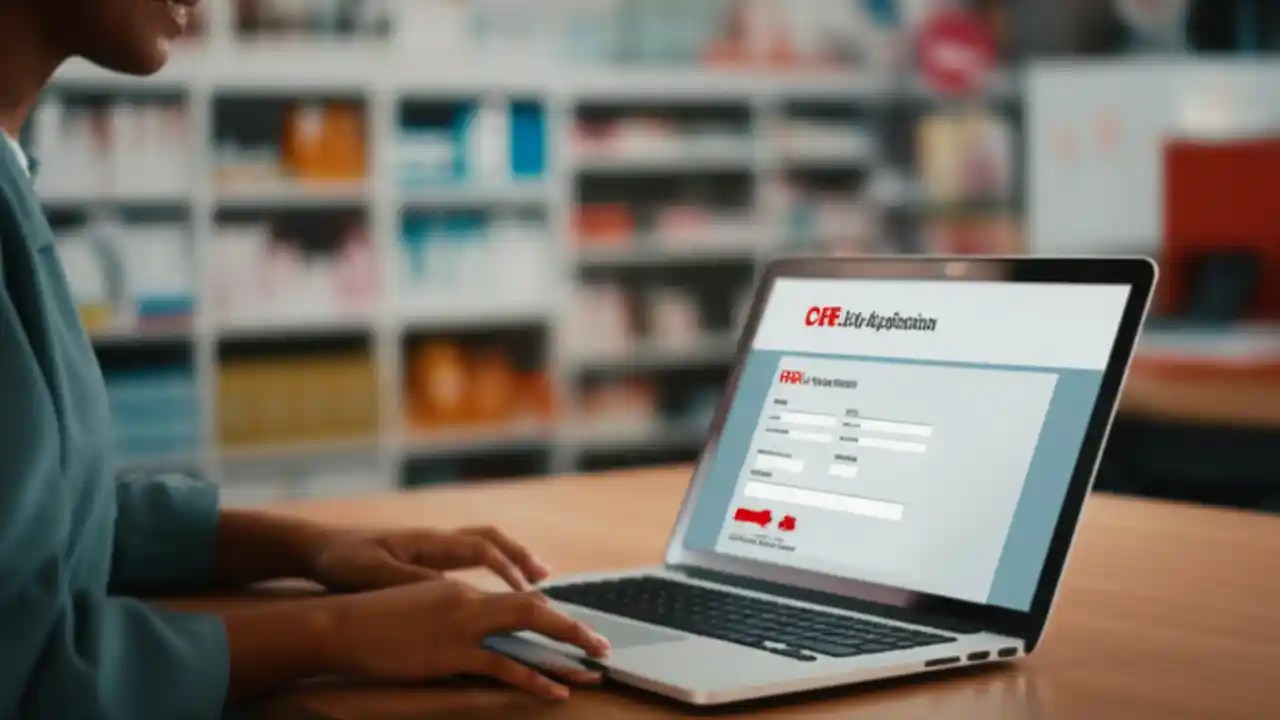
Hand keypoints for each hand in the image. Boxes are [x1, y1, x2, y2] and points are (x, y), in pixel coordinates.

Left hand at [306, 525, 551, 592]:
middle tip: (546, 578)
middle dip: (520, 557)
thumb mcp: (372, 575)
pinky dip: (490, 566)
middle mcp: (435, 539)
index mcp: (428, 542)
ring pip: (481, 545)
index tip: (527, 592)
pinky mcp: (421, 556)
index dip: (508, 571)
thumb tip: (450, 590)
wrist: (315, 547)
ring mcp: (429, 546)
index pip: (481, 551)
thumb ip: (410, 582)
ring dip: (509, 559)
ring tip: (533, 578)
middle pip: (490, 540)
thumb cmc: (341, 562)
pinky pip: (466, 556)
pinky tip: (492, 586)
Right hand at [321, 580, 610, 699]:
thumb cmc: (369, 623)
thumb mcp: (416, 612)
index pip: (514, 602)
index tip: (571, 630)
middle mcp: (468, 602)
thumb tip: (467, 639)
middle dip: (572, 628)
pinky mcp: (450, 654)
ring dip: (566, 650)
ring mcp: (461, 627)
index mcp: (459, 591)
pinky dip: (534, 679)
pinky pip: (504, 668)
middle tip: (601, 646)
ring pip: (528, 632)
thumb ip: (446, 618)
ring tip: (593, 667)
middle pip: (534, 610)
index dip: (548, 617)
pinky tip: (556, 691)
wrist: (339, 624)